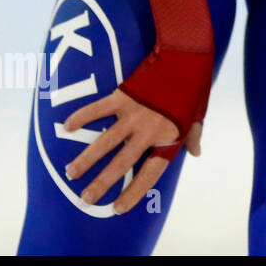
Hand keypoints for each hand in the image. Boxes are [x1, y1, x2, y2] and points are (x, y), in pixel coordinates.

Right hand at [62, 88, 202, 214]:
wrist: (186, 57)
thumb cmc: (193, 87)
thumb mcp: (198, 115)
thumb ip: (193, 136)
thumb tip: (195, 153)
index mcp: (167, 138)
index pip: (149, 173)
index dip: (134, 192)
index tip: (118, 208)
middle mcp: (148, 131)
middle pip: (121, 163)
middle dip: (102, 183)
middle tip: (86, 198)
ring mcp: (133, 115)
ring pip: (104, 142)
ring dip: (86, 159)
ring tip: (71, 173)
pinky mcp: (122, 97)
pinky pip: (97, 110)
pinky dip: (81, 117)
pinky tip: (67, 127)